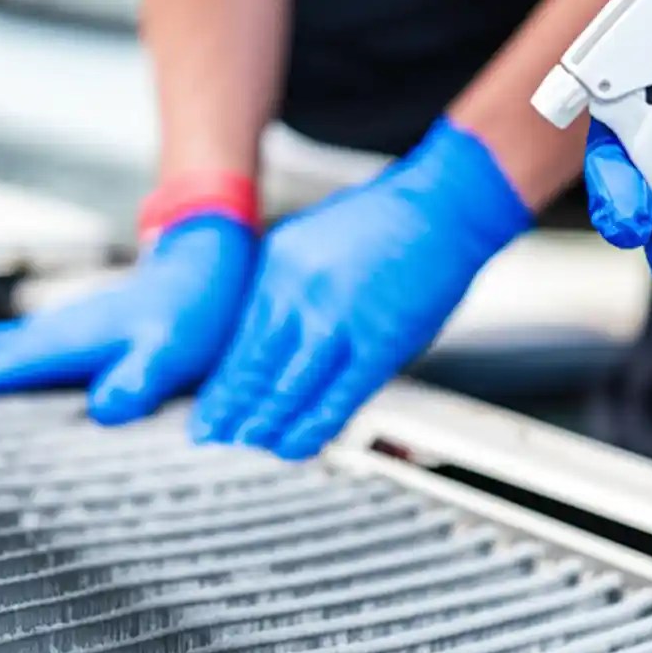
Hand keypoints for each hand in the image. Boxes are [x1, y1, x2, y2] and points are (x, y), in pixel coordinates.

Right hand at [0, 215, 254, 423]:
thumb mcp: (173, 352)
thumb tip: (106, 410)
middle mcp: (54, 332)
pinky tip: (0, 384)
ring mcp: (64, 328)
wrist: (208, 264)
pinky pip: (19, 349)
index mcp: (64, 341)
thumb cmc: (194, 310)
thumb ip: (140, 380)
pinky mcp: (79, 333)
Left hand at [189, 118, 531, 458]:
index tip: (208, 408)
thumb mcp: (312, 237)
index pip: (238, 338)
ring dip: (267, 424)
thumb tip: (264, 327)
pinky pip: (338, 398)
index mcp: (281, 264)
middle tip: (211, 437)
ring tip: (250, 446)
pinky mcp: (380, 344)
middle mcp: (302, 293)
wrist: (442, 207)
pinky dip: (313, 427)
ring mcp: (340, 320)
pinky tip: (296, 445)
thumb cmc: (385, 219)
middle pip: (255, 367)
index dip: (220, 382)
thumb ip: (286, 282)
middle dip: (231, 409)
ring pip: (290, 388)